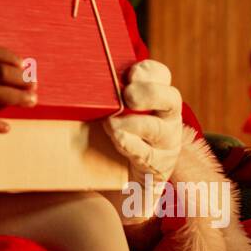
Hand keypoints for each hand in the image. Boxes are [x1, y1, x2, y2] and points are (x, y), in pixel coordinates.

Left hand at [103, 60, 182, 182]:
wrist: (124, 178)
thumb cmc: (114, 134)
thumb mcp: (111, 110)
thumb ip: (106, 94)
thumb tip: (79, 76)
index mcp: (158, 97)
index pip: (160, 75)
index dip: (147, 72)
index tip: (129, 75)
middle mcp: (168, 117)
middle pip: (170, 98)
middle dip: (149, 93)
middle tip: (127, 96)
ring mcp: (167, 143)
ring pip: (158, 129)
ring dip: (133, 124)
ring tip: (111, 124)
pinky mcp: (159, 166)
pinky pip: (147, 155)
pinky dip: (130, 146)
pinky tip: (117, 140)